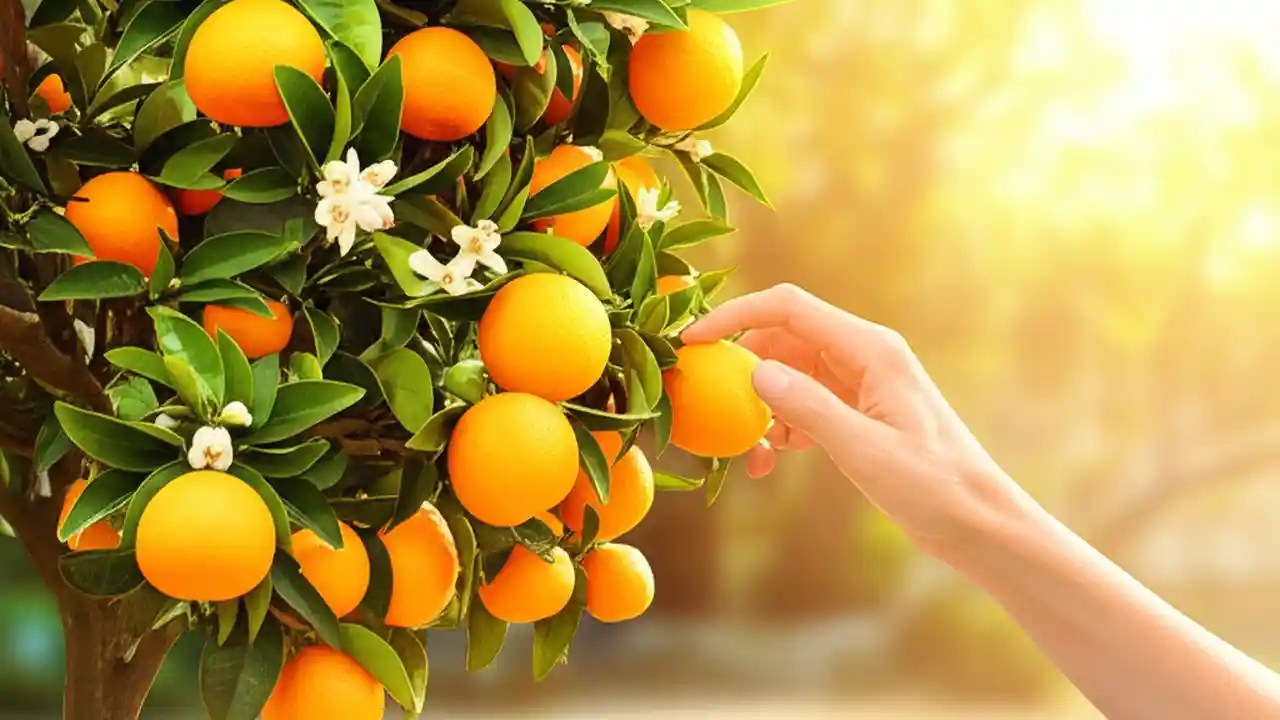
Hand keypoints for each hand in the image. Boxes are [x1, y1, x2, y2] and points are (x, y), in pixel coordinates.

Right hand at [682, 284, 1023, 554]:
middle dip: (744, 370)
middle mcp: (865, 355)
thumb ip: (808, 408)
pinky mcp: (859, 412)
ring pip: (790, 374)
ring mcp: (862, 383)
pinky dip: (781, 427)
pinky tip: (771, 462)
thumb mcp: (864, 449)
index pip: (789, 307)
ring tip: (751, 455)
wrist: (979, 521)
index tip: (694, 342)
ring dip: (761, 407)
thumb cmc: (933, 485)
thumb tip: (755, 373)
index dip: (736, 316)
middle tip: (715, 412)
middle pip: (784, 338)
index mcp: (871, 349)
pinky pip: (805, 404)